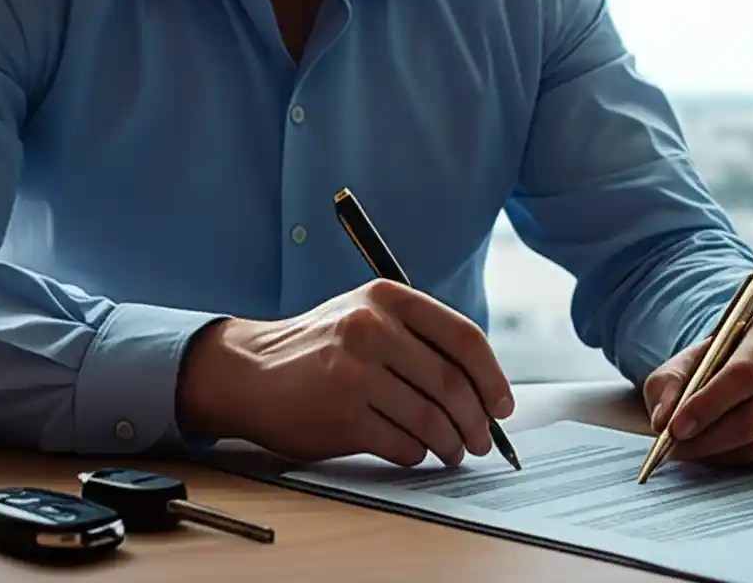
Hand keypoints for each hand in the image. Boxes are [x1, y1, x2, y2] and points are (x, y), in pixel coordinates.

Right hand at [177, 280, 513, 465]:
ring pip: (431, 419)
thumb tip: (484, 386)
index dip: (493, 377)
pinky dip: (418, 453)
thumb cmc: (321, 349)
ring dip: (452, 443)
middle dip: (478, 420)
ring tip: (455, 451)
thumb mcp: (366, 316)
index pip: (464, 338)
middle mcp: (371, 329)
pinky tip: (417, 451)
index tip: (503, 405)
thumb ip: (419, 337)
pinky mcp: (341, 416)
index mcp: (387, 298)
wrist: (250, 372)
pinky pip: (402, 443)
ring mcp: (354, 373)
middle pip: (452, 383)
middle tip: (484, 439)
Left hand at [643, 313, 752, 467]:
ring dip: (717, 453)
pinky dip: (736, 461)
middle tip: (676, 447)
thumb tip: (662, 421)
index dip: (707, 404)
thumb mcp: (689, 361)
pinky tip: (719, 449)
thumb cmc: (721, 363)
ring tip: (691, 447)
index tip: (675, 427)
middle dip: (708, 437)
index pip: (744, 374)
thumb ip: (668, 384)